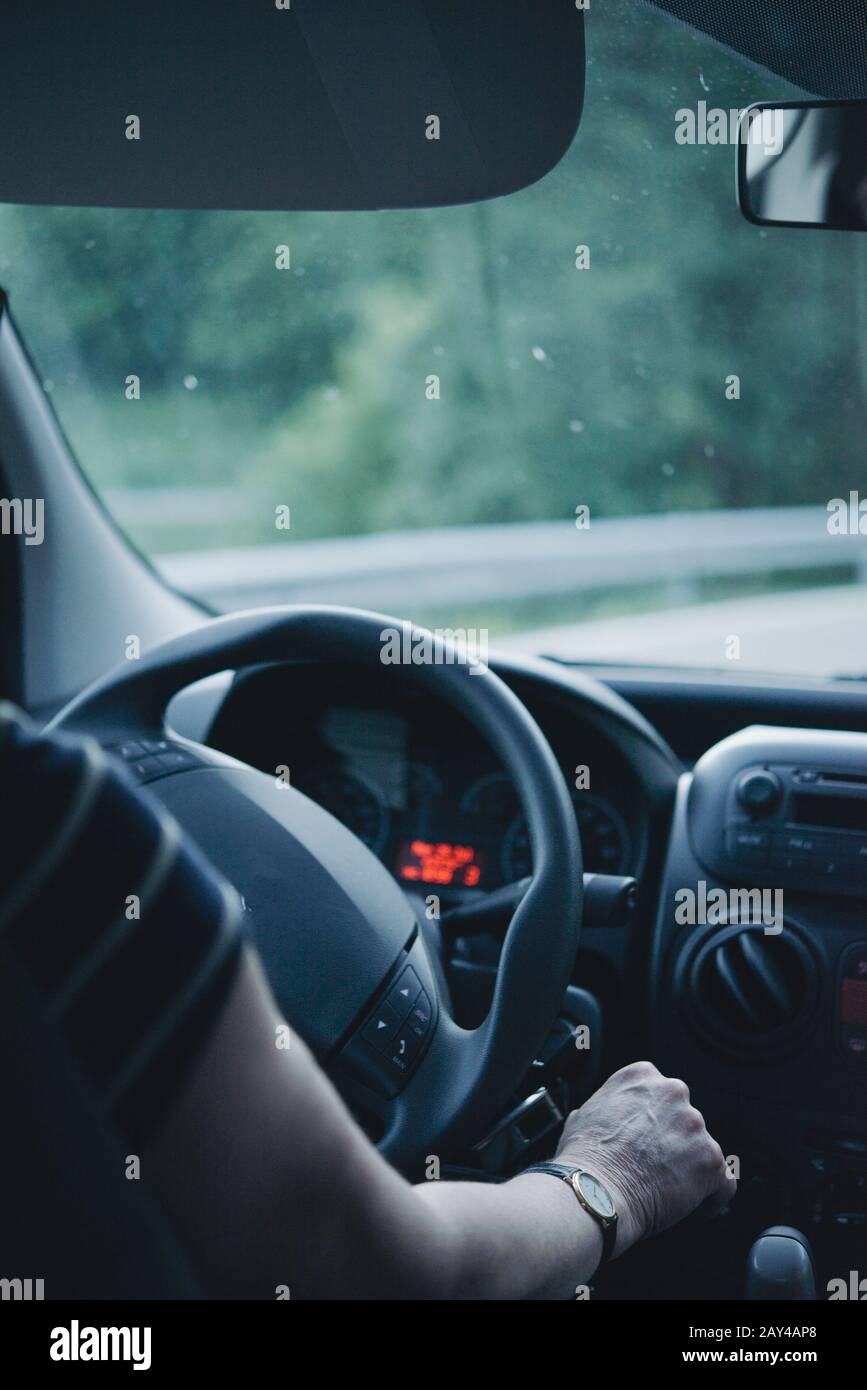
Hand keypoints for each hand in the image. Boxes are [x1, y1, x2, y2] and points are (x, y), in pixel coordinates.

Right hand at [553, 1061, 733, 1256]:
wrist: (594, 1192)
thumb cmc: (584, 1159)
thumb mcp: (583, 1115)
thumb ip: (606, 1108)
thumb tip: (603, 1117)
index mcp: (642, 1076)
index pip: (662, 1095)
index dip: (656, 1123)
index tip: (649, 1143)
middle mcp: (673, 1092)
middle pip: (685, 1120)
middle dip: (675, 1144)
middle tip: (657, 1169)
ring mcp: (695, 1124)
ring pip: (703, 1149)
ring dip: (691, 1168)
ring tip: (669, 1192)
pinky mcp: (711, 1158)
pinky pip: (723, 1181)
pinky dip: (712, 1196)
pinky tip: (694, 1207)